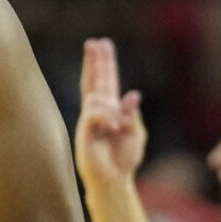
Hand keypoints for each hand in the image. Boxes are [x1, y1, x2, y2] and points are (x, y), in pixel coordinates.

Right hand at [75, 38, 148, 194]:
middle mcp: (98, 112)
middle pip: (95, 80)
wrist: (113, 179)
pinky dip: (107, 118)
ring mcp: (89, 120)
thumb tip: (131, 94)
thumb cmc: (124, 159)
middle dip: (95, 61)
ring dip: (112, 111)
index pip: (106, 81)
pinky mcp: (84, 130)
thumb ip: (133, 114)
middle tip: (94, 42)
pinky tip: (113, 129)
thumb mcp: (136, 133)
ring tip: (118, 128)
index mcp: (111, 110)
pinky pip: (94, 113)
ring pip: (98, 98)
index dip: (104, 63)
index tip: (102, 44)